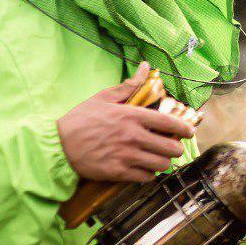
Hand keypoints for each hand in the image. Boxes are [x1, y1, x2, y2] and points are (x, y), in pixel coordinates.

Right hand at [57, 62, 195, 182]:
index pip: (170, 123)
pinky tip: (143, 168)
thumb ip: (129, 85)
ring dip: (163, 162)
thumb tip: (145, 66)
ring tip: (157, 158)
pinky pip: (146, 177)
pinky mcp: (118, 172)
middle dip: (175, 148)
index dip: (185, 129)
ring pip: (162, 164)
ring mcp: (126, 156)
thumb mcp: (103, 98)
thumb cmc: (80, 120)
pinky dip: (148, 174)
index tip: (189, 132)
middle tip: (171, 147)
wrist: (56, 146)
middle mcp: (133, 136)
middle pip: (172, 148)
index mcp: (131, 116)